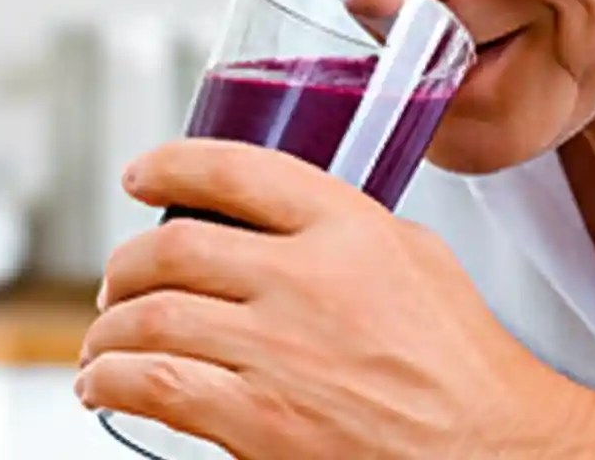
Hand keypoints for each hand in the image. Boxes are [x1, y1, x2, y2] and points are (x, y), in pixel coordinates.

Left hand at [77, 139, 592, 458]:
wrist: (492, 450)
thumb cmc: (461, 362)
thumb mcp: (416, 258)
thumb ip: (345, 226)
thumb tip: (271, 220)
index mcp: (350, 228)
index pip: (236, 171)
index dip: (171, 165)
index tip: (141, 176)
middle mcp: (309, 280)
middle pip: (173, 247)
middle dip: (125, 262)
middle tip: (116, 279)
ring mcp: (281, 353)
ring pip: (151, 316)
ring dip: (108, 326)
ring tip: (102, 338)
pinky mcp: (263, 423)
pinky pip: (154, 384)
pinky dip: (111, 378)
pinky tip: (104, 381)